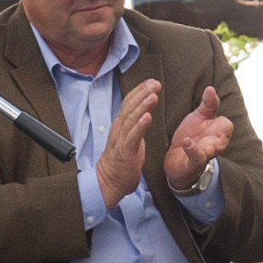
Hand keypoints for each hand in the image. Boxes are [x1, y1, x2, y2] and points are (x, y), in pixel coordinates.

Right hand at [96, 78, 160, 208]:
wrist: (108, 182)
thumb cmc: (121, 161)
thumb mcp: (129, 138)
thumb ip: (134, 125)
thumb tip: (144, 112)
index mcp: (120, 126)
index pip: (129, 104)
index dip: (139, 91)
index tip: (151, 81)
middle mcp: (119, 130)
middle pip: (130, 107)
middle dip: (142, 93)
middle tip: (155, 83)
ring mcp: (121, 140)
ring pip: (131, 119)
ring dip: (142, 106)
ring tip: (153, 95)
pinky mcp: (125, 152)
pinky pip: (132, 137)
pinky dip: (140, 126)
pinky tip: (147, 117)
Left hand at [165, 84, 233, 193]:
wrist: (176, 159)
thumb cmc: (192, 135)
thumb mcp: (200, 117)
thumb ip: (208, 104)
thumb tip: (211, 88)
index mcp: (218, 132)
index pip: (226, 124)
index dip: (219, 116)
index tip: (211, 103)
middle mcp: (215, 144)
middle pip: (223, 139)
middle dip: (220, 135)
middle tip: (215, 124)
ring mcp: (205, 155)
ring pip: (212, 151)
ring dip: (208, 147)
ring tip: (194, 139)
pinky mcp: (193, 164)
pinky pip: (197, 158)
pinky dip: (193, 152)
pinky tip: (187, 143)